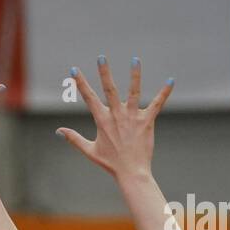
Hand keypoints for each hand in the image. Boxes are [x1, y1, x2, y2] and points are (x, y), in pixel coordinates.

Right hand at [56, 57, 173, 181]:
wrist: (131, 172)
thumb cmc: (110, 163)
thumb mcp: (89, 151)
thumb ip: (74, 139)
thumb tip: (59, 131)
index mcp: (102, 121)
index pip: (89, 98)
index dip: (81, 83)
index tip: (74, 70)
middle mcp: (116, 116)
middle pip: (109, 89)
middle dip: (104, 72)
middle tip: (101, 57)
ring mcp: (132, 117)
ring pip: (133, 92)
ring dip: (134, 75)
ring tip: (134, 59)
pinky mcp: (147, 121)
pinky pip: (156, 104)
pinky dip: (164, 92)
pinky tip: (170, 81)